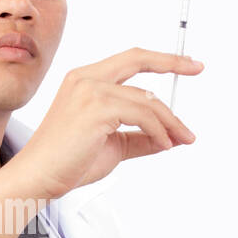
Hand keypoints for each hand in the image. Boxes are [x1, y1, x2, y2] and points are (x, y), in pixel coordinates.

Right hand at [10, 48, 202, 200]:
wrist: (39, 178)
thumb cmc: (68, 163)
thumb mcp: (113, 145)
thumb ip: (140, 137)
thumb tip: (172, 136)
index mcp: (85, 81)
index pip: (129, 60)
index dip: (160, 60)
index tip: (187, 65)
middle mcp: (86, 79)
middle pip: (138, 59)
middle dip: (172, 62)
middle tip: (198, 68)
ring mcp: (90, 91)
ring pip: (146, 99)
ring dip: (170, 121)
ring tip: (180, 139)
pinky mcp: (95, 108)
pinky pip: (142, 115)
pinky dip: (158, 130)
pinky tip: (164, 145)